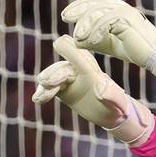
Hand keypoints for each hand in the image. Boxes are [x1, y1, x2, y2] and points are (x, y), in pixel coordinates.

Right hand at [33, 35, 153, 145]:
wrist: (111, 113)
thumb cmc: (117, 105)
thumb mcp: (118, 102)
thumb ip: (111, 95)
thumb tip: (100, 88)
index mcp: (91, 69)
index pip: (79, 54)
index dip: (69, 47)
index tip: (58, 43)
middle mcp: (77, 71)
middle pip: (62, 67)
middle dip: (55, 73)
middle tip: (46, 82)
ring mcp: (68, 79)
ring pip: (53, 77)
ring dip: (46, 84)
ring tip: (41, 95)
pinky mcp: (62, 89)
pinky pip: (49, 88)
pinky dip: (43, 92)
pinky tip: (37, 99)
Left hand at [61, 0, 155, 91]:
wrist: (153, 56)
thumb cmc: (133, 50)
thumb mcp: (108, 44)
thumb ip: (93, 40)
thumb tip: (75, 41)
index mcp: (118, 11)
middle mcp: (121, 7)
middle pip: (95, 1)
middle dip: (78, 8)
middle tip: (66, 16)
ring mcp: (125, 12)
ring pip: (97, 11)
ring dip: (85, 24)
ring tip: (78, 37)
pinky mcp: (126, 20)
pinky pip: (105, 22)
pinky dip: (94, 32)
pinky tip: (88, 41)